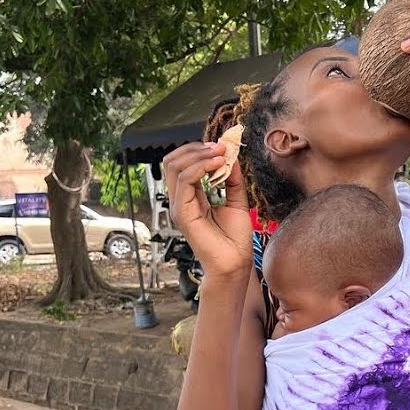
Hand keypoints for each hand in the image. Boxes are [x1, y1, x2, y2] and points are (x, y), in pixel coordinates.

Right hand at [161, 141, 253, 279]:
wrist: (235, 263)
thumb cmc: (235, 239)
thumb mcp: (236, 201)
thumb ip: (232, 180)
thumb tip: (231, 157)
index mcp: (191, 196)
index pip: (182, 164)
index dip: (200, 150)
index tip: (222, 146)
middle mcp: (182, 200)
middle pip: (172, 161)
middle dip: (196, 148)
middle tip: (220, 147)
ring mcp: (180, 206)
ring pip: (175, 166)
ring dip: (199, 154)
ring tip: (220, 153)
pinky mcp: (183, 213)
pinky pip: (185, 180)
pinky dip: (201, 166)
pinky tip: (217, 164)